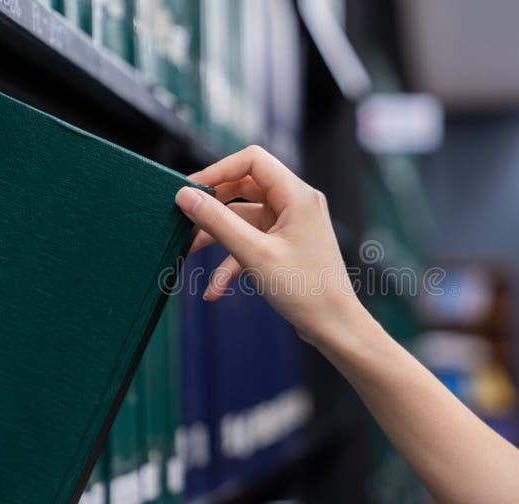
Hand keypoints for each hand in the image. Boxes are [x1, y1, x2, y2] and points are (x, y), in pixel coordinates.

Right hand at [175, 145, 368, 348]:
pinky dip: (232, 260)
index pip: (251, 161)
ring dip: (216, 237)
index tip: (189, 189)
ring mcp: (291, 224)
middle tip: (183, 219)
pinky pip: (252, 241)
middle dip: (212, 207)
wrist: (334, 326)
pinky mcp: (286, 245)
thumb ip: (217, 222)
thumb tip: (186, 196)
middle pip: (243, 188)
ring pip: (243, 219)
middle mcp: (296, 203)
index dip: (217, 170)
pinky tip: (214, 290)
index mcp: (296, 195)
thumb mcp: (254, 254)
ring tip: (187, 254)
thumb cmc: (306, 291)